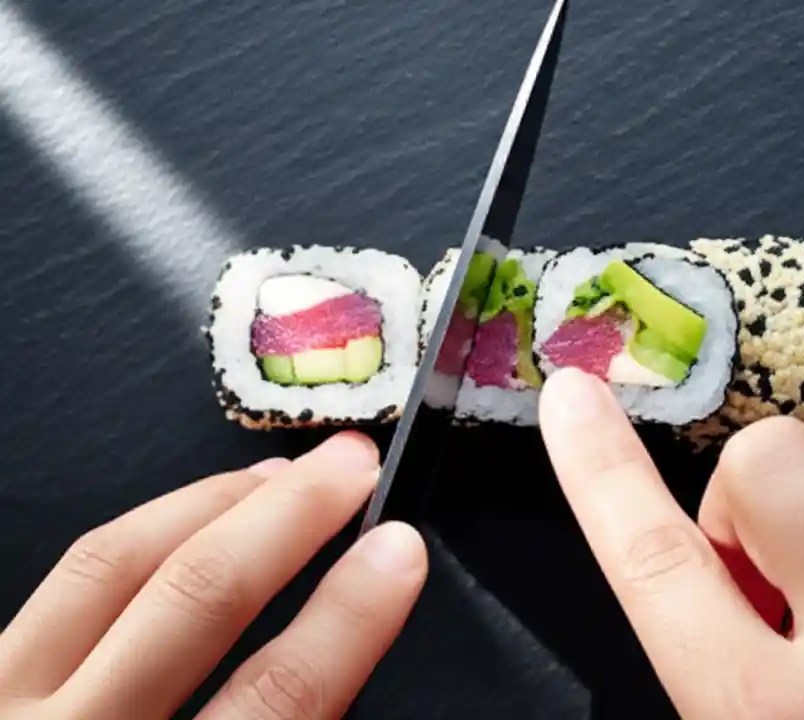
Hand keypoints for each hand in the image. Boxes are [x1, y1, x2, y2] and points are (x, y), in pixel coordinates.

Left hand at [0, 432, 427, 718]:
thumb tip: (333, 651)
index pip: (275, 703)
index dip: (348, 617)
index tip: (399, 552)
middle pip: (193, 605)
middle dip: (288, 520)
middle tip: (353, 465)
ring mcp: (6, 711)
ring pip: (112, 566)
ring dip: (213, 503)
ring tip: (283, 473)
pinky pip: (68, 581)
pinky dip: (147, 530)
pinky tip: (192, 516)